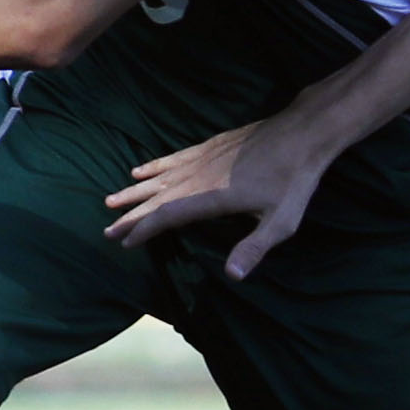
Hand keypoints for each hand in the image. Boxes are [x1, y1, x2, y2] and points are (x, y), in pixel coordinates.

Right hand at [103, 116, 326, 275]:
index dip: (144, 229)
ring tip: (111, 201)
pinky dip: (154, 165)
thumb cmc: (294, 180)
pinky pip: (173, 157)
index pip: (168, 216)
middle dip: (131, 215)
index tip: (125, 242)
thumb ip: (254, 248)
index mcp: (212, 197)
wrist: (302, 133)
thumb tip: (232, 276)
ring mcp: (203, 158)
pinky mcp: (210, 145)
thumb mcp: (281, 221)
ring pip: (160, 176)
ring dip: (135, 190)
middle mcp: (200, 176)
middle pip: (157, 198)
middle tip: (107, 230)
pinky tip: (140, 170)